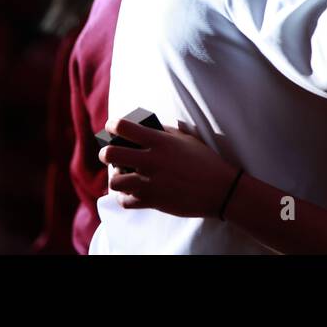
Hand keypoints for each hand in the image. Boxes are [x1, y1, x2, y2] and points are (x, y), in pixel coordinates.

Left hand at [100, 116, 234, 218]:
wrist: (220, 189)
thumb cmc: (206, 161)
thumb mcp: (188, 140)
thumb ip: (166, 133)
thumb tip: (148, 128)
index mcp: (160, 141)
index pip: (124, 127)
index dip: (113, 125)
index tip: (112, 127)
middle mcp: (151, 160)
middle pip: (111, 154)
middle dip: (106, 153)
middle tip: (110, 154)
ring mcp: (150, 182)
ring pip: (115, 181)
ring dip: (116, 178)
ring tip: (123, 177)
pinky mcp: (152, 201)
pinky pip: (125, 201)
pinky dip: (125, 197)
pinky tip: (131, 193)